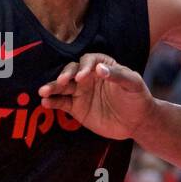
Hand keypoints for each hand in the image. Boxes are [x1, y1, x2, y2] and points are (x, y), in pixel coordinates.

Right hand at [38, 53, 152, 140]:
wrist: (137, 121)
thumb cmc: (137, 98)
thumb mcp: (133, 84)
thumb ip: (118, 75)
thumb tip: (99, 69)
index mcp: (101, 66)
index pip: (88, 60)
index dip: (84, 66)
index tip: (82, 76)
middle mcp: (87, 76)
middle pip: (70, 71)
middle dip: (64, 75)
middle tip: (62, 82)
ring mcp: (80, 91)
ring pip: (62, 87)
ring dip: (52, 88)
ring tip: (43, 91)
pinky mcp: (76, 107)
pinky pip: (61, 102)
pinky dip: (52, 102)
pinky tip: (45, 102)